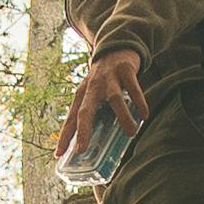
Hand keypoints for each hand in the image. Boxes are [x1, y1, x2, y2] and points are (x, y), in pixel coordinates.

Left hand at [56, 46, 146, 162]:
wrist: (115, 48)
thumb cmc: (103, 79)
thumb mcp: (92, 93)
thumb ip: (91, 113)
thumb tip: (91, 142)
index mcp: (82, 95)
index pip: (70, 119)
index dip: (64, 137)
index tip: (58, 154)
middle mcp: (92, 87)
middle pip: (85, 110)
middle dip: (83, 130)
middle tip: (82, 149)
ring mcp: (109, 78)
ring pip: (114, 99)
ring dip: (122, 117)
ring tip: (131, 133)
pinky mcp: (125, 70)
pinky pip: (133, 88)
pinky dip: (139, 102)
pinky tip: (144, 115)